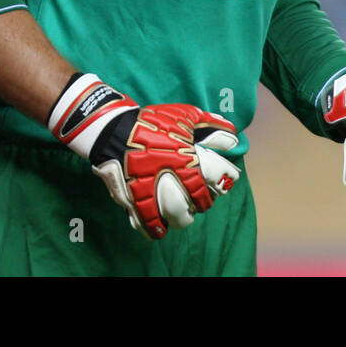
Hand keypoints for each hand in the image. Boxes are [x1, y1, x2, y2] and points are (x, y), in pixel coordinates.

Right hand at [48, 73, 239, 238]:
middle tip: (205, 196)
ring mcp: (151, 189)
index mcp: (187, 155)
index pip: (216, 173)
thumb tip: (232, 137)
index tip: (229, 177)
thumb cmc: (153, 122)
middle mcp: (171, 175)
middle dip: (205, 199)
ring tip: (186, 213)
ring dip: (184, 217)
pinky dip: (153, 229)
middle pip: (197, 199)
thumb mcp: (185, 115)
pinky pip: (144, 221)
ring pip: (175, 214)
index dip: (227, 176)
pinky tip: (159, 231)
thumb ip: (210, 125)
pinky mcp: (133, 197)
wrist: (113, 129)